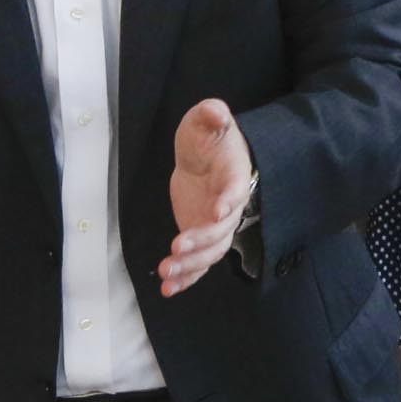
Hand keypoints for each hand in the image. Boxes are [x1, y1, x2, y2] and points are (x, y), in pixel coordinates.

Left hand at [158, 98, 254, 294]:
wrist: (204, 156)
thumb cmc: (209, 138)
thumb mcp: (207, 120)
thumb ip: (212, 115)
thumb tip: (215, 112)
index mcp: (234, 178)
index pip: (234, 192)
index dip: (227, 202)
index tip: (216, 211)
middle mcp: (229, 207)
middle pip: (221, 231)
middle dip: (200, 242)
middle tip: (177, 248)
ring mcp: (214, 225)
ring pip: (209, 253)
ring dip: (190, 266)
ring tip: (166, 274)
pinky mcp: (200, 236)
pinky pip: (197, 263)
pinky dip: (185, 278)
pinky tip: (167, 289)